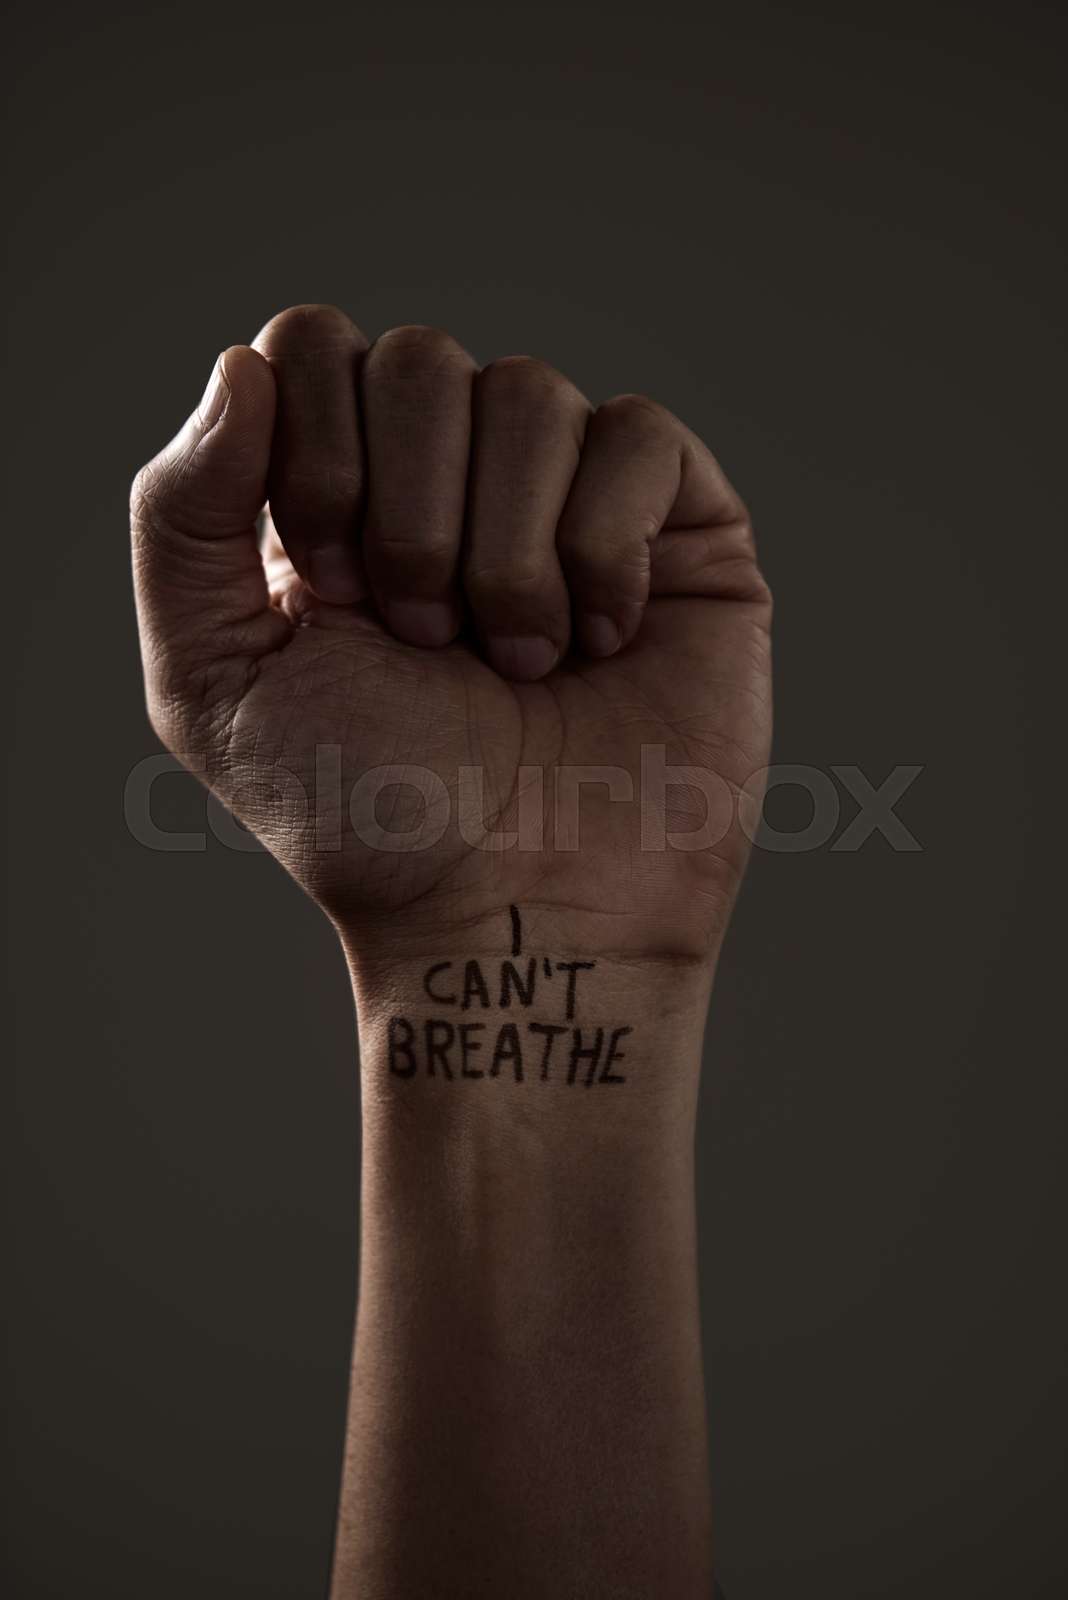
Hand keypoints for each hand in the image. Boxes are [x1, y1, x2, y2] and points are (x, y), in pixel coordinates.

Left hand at [131, 304, 770, 969]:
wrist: (518, 915)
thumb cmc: (371, 818)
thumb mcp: (214, 681)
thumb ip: (182, 516)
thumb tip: (246, 362)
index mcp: (340, 495)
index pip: (315, 347)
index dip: (316, 455)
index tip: (333, 600)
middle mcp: (455, 481)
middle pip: (420, 359)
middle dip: (410, 519)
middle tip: (427, 643)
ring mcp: (570, 499)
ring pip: (530, 394)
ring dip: (505, 556)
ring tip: (517, 665)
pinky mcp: (680, 530)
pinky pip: (640, 438)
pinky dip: (604, 550)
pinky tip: (600, 644)